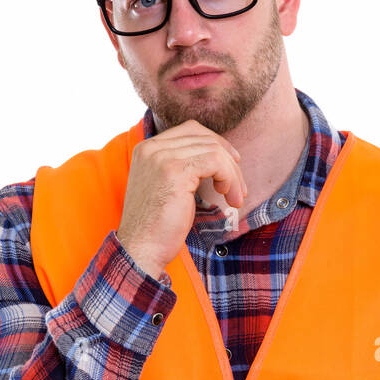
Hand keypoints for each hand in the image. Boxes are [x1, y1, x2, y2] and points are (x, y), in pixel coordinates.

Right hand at [116, 119, 246, 278]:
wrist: (141, 249)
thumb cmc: (156, 227)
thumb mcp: (166, 188)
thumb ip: (181, 168)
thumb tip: (215, 160)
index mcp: (147, 149)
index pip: (191, 130)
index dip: (216, 144)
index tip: (231, 164)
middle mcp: (152, 147)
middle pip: (204, 138)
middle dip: (228, 160)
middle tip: (238, 187)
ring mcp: (162, 157)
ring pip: (213, 149)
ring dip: (232, 173)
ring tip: (235, 197)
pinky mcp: (175, 171)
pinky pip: (215, 161)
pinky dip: (229, 177)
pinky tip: (228, 196)